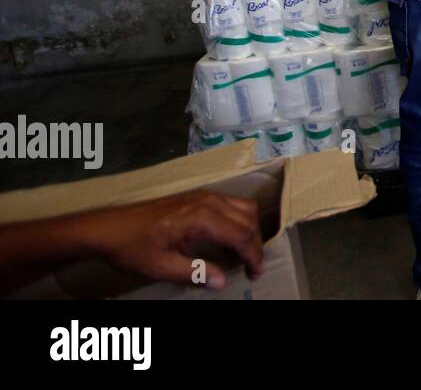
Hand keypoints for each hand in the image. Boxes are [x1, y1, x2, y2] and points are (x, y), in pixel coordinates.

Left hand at [87, 190, 263, 289]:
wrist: (107, 227)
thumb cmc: (132, 247)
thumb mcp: (161, 266)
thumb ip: (195, 273)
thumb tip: (222, 281)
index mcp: (201, 218)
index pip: (241, 234)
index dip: (253, 255)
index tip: (255, 274)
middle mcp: (208, 201)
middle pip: (248, 219)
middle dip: (255, 244)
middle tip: (251, 267)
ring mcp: (203, 196)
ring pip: (244, 208)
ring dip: (249, 230)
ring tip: (243, 253)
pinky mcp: (197, 196)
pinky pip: (231, 204)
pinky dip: (239, 221)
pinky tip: (228, 238)